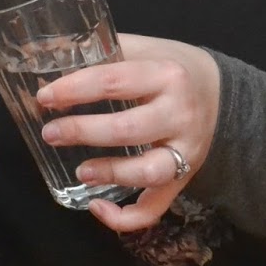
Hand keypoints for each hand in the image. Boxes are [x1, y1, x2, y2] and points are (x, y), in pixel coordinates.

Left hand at [35, 33, 219, 231]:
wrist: (220, 95)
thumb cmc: (170, 69)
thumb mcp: (145, 49)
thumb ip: (103, 51)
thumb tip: (45, 56)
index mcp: (165, 75)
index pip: (114, 82)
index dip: (75, 90)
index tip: (45, 97)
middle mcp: (179, 114)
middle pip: (128, 129)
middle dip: (84, 132)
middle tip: (50, 133)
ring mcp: (185, 150)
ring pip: (150, 171)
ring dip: (111, 174)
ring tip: (80, 172)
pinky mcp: (184, 179)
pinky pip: (157, 206)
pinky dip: (126, 217)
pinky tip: (96, 207)